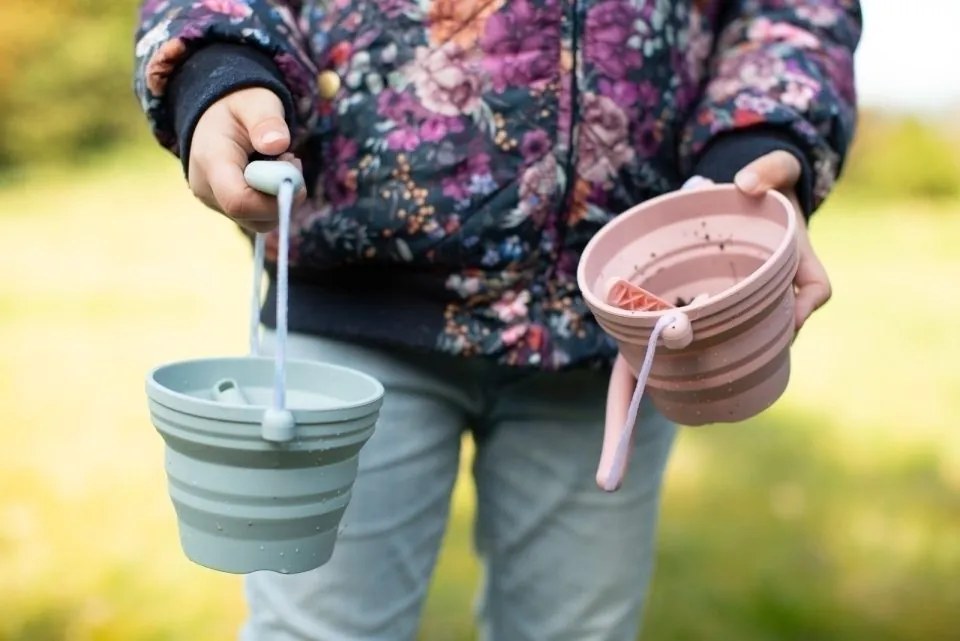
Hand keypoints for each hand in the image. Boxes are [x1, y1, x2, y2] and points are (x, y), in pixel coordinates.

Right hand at [188, 87, 304, 231]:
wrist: (216, 113)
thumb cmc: (239, 105)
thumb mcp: (256, 103)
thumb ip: (267, 121)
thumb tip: (278, 144)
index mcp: (210, 161)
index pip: (239, 201)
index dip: (274, 199)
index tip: (295, 174)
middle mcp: (207, 189)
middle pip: (254, 218)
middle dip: (282, 196)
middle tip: (290, 159)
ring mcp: (214, 202)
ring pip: (260, 221)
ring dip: (280, 197)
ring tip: (280, 161)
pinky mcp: (226, 208)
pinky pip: (258, 216)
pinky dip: (273, 199)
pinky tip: (271, 173)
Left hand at [683, 151, 831, 333]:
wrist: (754, 190)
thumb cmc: (770, 180)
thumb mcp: (777, 167)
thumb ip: (768, 169)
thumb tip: (745, 184)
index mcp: (800, 254)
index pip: (817, 287)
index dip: (808, 306)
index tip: (793, 318)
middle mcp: (785, 277)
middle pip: (788, 317)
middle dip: (770, 332)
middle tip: (739, 343)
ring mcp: (762, 286)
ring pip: (760, 321)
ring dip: (743, 334)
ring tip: (713, 343)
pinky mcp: (738, 289)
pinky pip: (735, 312)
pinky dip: (721, 322)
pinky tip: (696, 329)